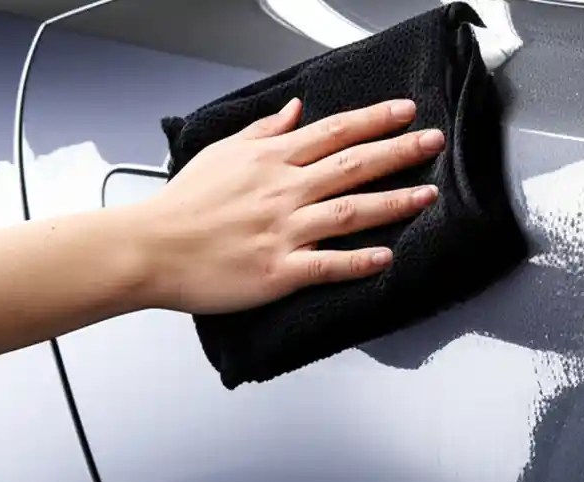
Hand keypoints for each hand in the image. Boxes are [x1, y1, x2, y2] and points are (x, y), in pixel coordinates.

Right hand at [138, 96, 443, 314]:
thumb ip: (263, 131)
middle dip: (399, 152)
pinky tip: (387, 256)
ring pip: (350, 211)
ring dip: (394, 202)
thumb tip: (295, 110)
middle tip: (434, 143)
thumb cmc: (183, 205)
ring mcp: (283, 231)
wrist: (149, 249)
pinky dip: (359, 261)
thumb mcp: (221, 153)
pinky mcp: (279, 270)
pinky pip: (328, 264)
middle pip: (353, 165)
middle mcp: (283, 191)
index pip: (334, 132)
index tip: (406, 113)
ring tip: (428, 195)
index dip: (374, 120)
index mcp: (271, 160)